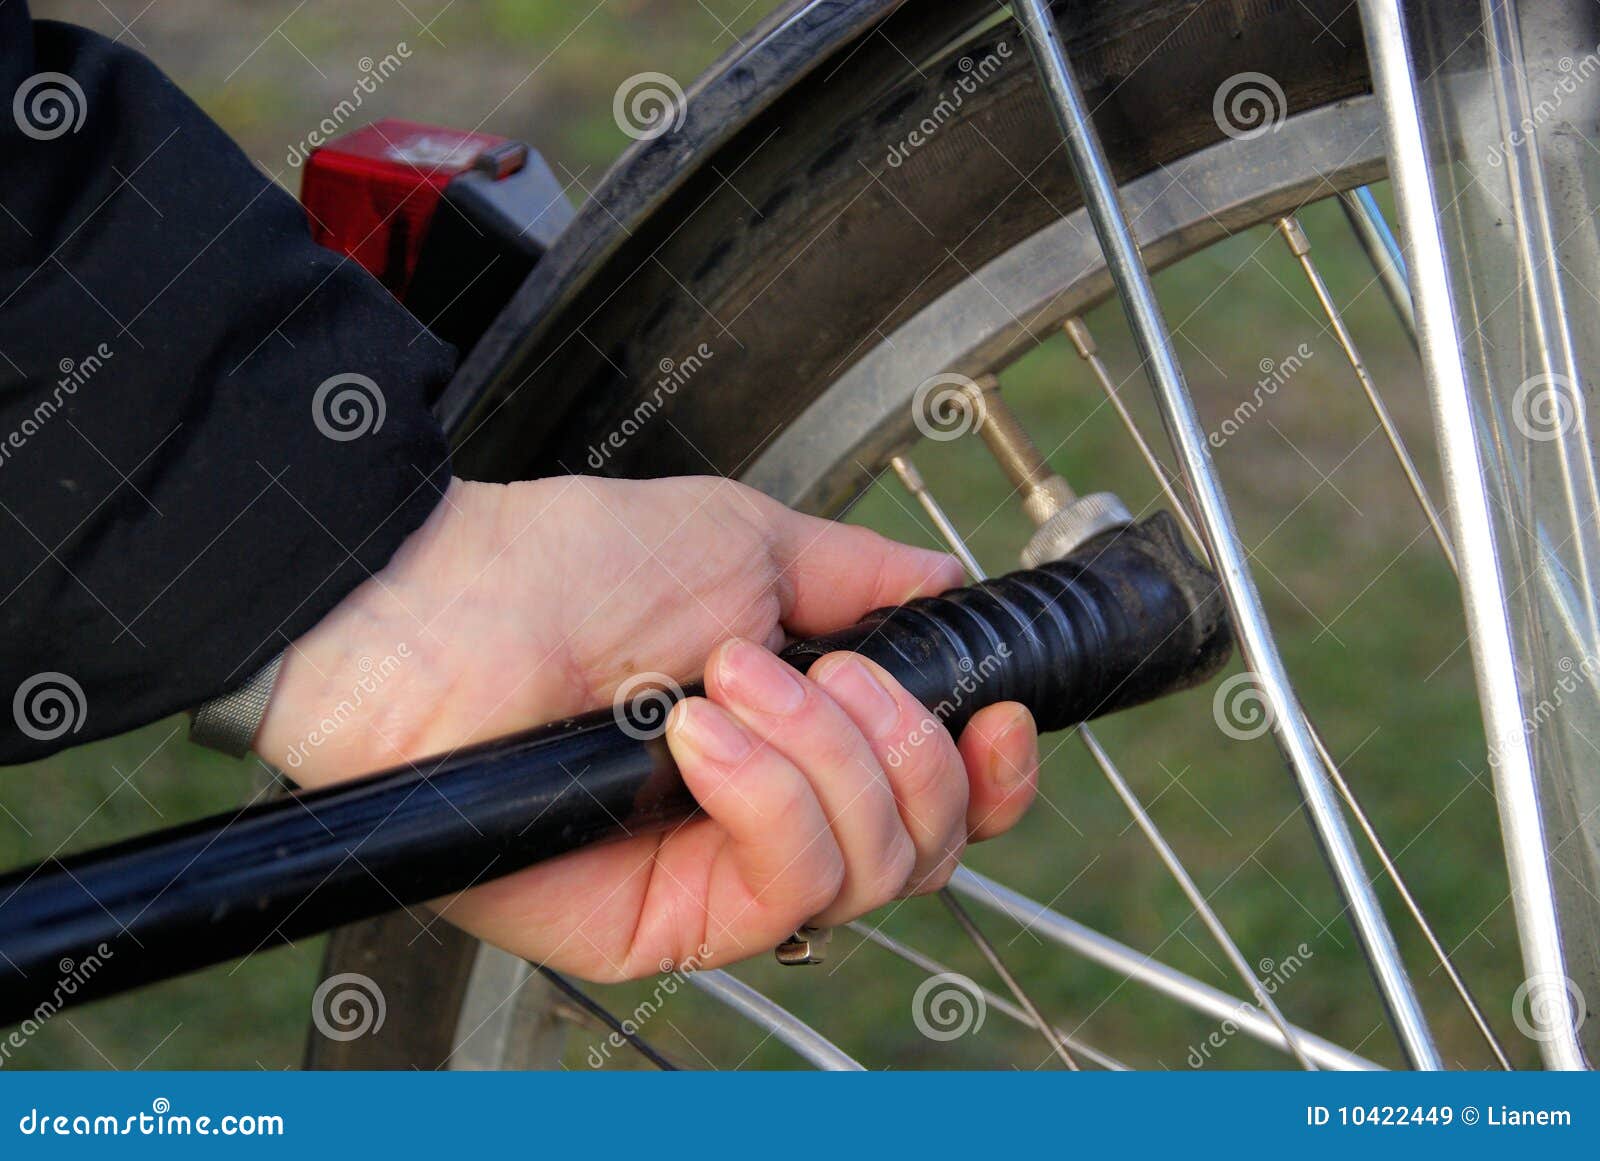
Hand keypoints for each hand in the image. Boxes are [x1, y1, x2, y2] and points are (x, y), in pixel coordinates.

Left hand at [255, 475, 1038, 979]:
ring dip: (822, 757)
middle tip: (819, 670)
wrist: (433, 604)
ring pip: (868, 871)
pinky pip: (781, 890)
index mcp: (795, 735)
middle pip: (926, 846)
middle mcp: (765, 816)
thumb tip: (944, 585)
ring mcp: (713, 877)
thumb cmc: (562, 565)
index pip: (933, 798)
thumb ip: (857, 575)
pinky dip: (766, 796)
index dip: (987, 774)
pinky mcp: (660, 926)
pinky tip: (700, 734)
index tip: (997, 718)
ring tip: (731, 682)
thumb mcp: (742, 542)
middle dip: (898, 743)